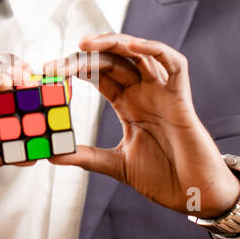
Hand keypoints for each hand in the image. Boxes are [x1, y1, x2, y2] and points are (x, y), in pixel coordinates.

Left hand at [42, 32, 239, 216]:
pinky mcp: (181, 96)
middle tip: (55, 65)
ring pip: (139, 52)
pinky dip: (153, 49)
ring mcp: (162, 91)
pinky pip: (173, 62)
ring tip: (85, 44)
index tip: (47, 73)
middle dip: (83, 58)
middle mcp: (144, 92)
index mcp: (128, 104)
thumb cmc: (162, 178)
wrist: (193, 195)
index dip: (73, 70)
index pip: (97, 76)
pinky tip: (130, 45)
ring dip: (113, 43)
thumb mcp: (115, 164)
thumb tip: (52, 154)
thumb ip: (86, 156)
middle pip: (112, 60)